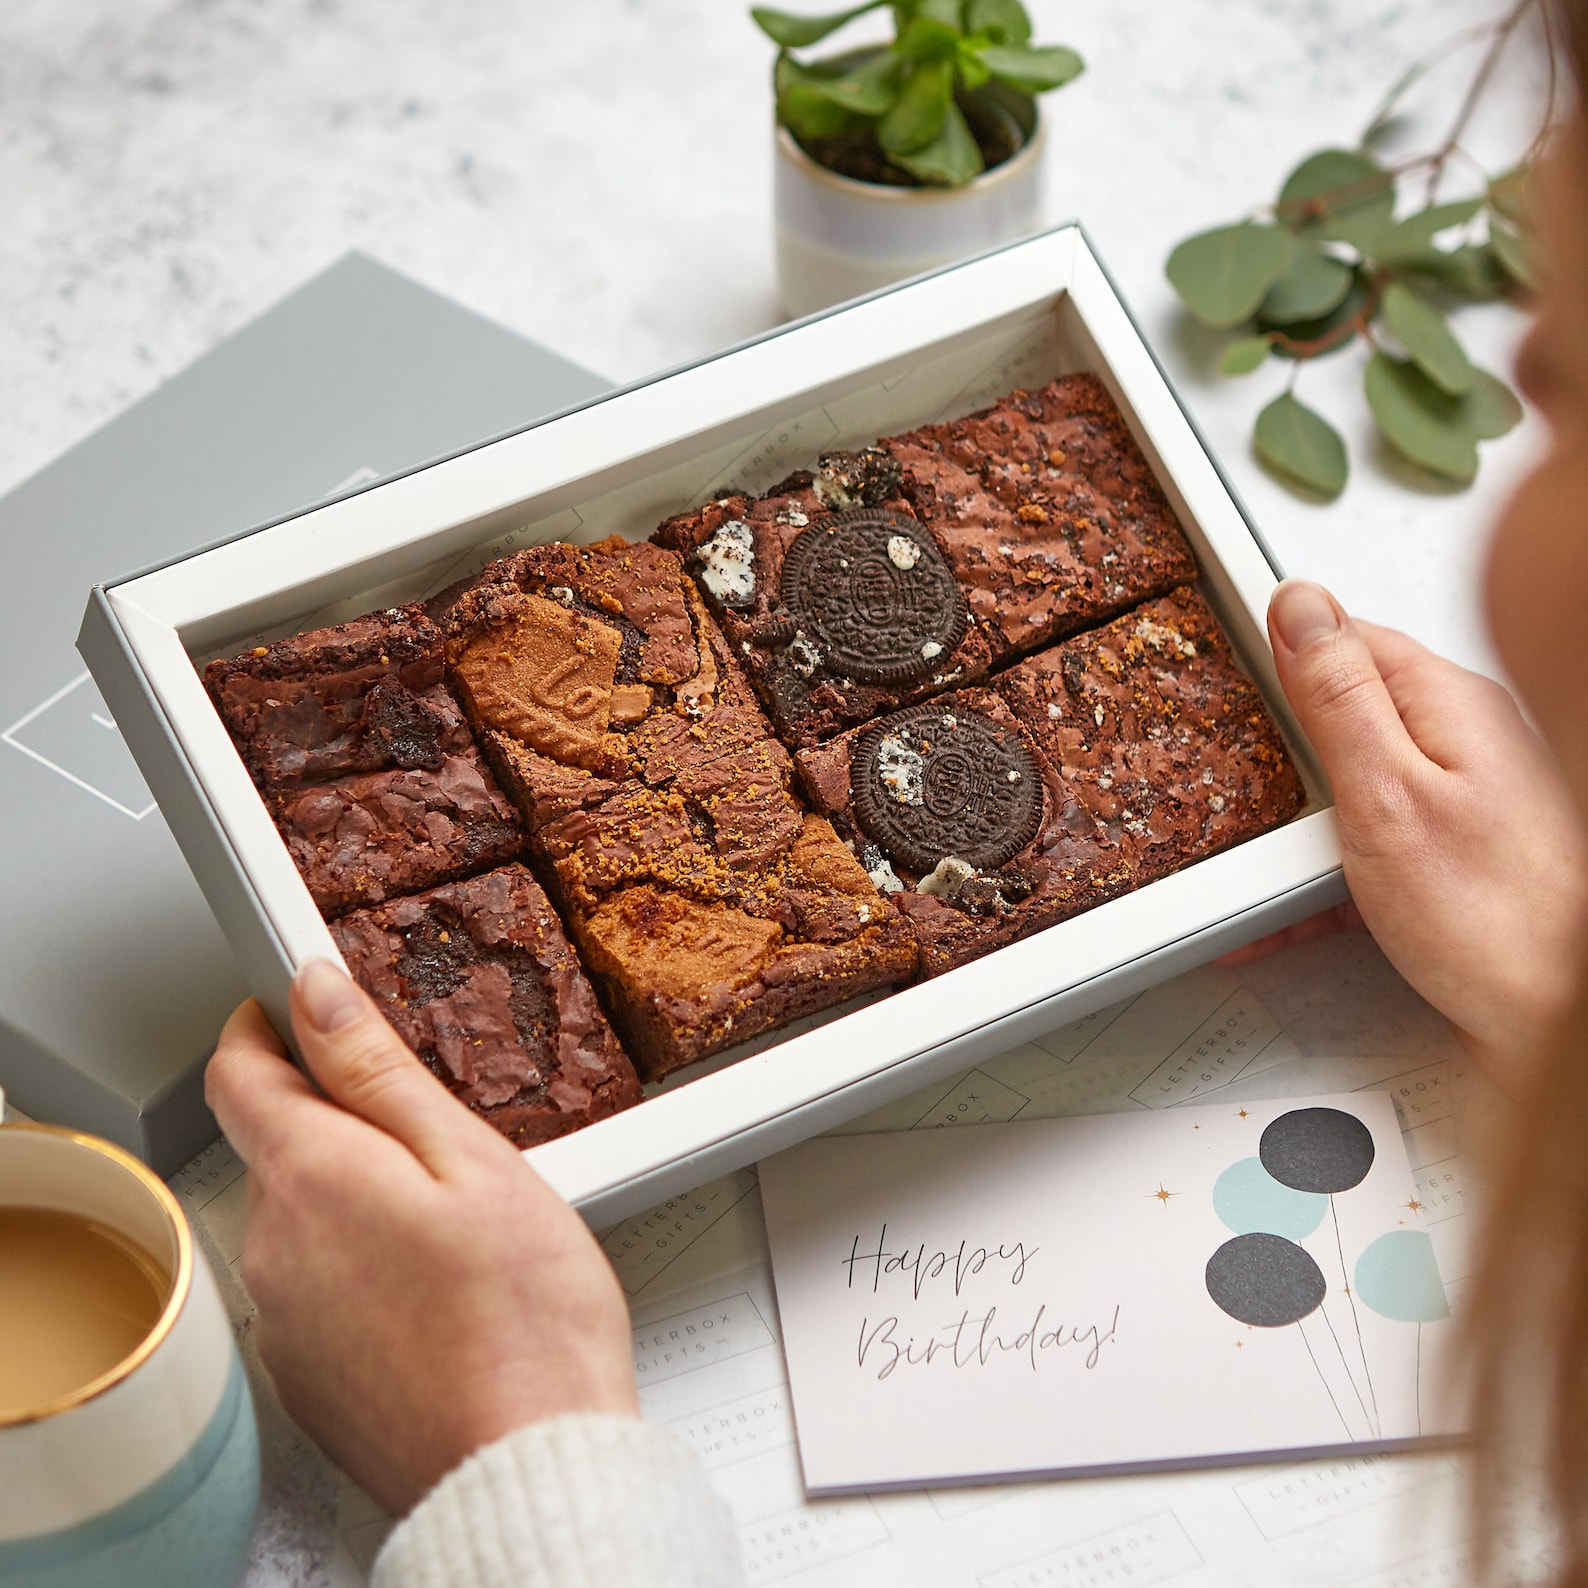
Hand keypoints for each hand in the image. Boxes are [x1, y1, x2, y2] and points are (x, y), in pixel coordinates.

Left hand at [205, 962, 637, 1515]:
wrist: (522, 1467)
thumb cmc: (522, 1317)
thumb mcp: (468, 1158)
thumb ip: (377, 1069)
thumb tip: (316, 994)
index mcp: (310, 1177)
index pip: (239, 1071)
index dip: (264, 1026)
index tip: (299, 1007)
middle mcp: (273, 1250)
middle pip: (276, 1150)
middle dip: (337, 1125)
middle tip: (431, 1134)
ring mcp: (285, 1324)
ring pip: (302, 1225)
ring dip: (354, 1204)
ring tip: (454, 1229)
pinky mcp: (308, 1382)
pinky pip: (318, 1295)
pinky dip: (361, 1275)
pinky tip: (438, 1295)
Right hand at [1266, 580, 1587, 1095]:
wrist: (1564, 1016)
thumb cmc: (1499, 921)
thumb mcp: (1387, 796)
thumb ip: (1337, 697)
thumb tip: (1299, 605)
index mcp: (1447, 703)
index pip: (1343, 636)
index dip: (1275, 659)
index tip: (1226, 694)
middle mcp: (1463, 739)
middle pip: (1344, 712)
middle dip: (1279, 751)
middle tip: (1235, 791)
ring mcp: (1463, 797)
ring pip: (1351, 784)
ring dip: (1296, 826)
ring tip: (1256, 869)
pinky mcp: (1456, 854)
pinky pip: (1370, 844)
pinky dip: (1323, 876)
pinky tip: (1292, 915)